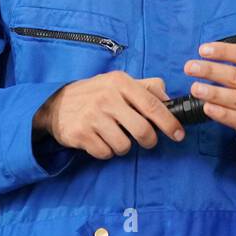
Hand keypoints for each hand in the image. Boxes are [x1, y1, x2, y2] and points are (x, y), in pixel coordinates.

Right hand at [34, 72, 185, 159]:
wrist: (55, 104)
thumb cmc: (95, 93)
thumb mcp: (118, 82)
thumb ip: (146, 87)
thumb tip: (169, 98)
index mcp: (120, 82)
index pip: (152, 105)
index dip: (169, 122)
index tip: (179, 134)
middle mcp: (107, 98)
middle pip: (142, 130)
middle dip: (149, 140)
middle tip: (147, 140)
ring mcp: (92, 116)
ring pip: (124, 145)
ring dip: (124, 146)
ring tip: (115, 135)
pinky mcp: (80, 134)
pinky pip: (106, 153)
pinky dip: (107, 151)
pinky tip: (100, 140)